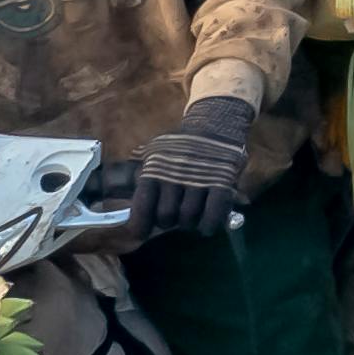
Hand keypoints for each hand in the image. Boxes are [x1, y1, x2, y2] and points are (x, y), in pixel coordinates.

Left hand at [132, 93, 258, 241]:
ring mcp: (200, 178)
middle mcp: (174, 175)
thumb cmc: (181, 144)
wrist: (216, 122)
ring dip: (189, 223)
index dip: (141, 225)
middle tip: (174, 217)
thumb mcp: (154, 154)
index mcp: (154, 170)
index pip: (142, 206)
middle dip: (169, 221)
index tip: (142, 232)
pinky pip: (214, 213)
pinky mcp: (223, 180)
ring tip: (191, 217)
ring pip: (189, 218)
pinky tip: (207, 225)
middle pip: (167, 216)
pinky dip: (210, 224)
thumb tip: (131, 208)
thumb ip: (144, 179)